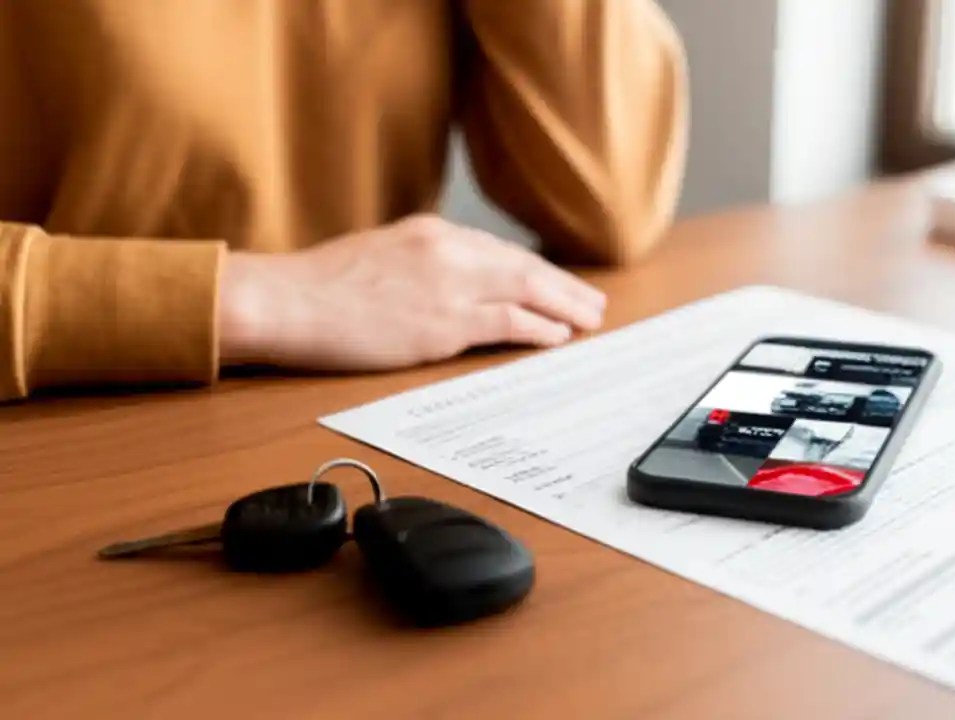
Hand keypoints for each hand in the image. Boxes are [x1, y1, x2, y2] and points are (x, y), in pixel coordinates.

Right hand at [217, 215, 605, 368]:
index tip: (556, 283)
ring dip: (564, 306)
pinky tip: (556, 336)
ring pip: (525, 290)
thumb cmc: (318, 287)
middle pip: (523, 266)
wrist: (285, 301)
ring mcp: (447, 287)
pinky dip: (537, 328)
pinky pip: (505, 322)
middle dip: (564, 285)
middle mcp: (446, 252)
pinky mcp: (440, 324)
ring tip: (589, 320)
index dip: (534, 271)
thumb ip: (419, 264)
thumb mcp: (377, 255)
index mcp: (430, 232)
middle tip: (594, 302)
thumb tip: (447, 286)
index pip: (498, 251)